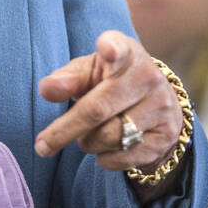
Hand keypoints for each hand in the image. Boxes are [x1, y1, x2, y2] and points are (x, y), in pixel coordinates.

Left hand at [35, 31, 183, 197]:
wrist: (155, 104)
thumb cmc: (109, 83)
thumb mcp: (88, 73)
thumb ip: (66, 79)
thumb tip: (46, 89)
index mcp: (126, 54)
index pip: (119, 49)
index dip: (112, 49)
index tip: (107, 50)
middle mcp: (148, 77)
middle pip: (97, 109)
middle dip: (64, 130)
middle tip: (41, 145)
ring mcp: (161, 107)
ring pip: (108, 137)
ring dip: (87, 142)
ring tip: (89, 134)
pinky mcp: (165, 136)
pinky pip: (121, 158)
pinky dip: (104, 158)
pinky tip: (107, 147)